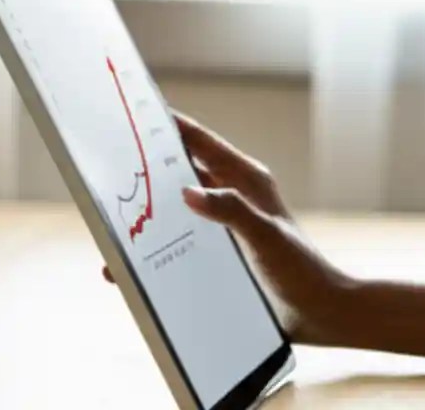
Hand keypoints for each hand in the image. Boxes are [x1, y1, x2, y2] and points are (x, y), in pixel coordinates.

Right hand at [102, 110, 358, 345]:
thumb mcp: (266, 236)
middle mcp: (230, 197)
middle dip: (145, 169)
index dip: (168, 124)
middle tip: (106, 168)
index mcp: (246, 180)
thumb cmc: (300, 269)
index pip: (199, 141)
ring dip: (145, 215)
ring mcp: (220, 226)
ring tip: (106, 221)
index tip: (134, 112)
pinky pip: (176, 243)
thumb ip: (231, 211)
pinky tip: (124, 269)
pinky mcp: (215, 254)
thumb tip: (187, 192)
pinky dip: (151, 251)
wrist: (318, 312)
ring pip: (173, 210)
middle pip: (179, 173)